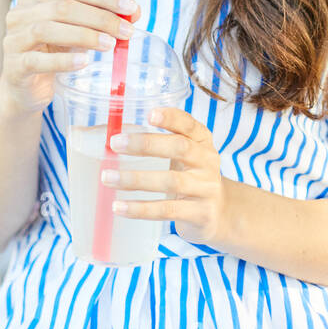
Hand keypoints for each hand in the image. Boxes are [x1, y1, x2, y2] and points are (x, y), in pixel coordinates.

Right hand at [0, 0, 140, 119]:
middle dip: (100, 17)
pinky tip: (84, 63)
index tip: (131, 8)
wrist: (25, 89)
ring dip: (84, 35)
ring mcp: (13, 39)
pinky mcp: (14, 67)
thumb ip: (99, 18)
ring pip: (48, 29)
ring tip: (110, 45)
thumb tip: (134, 12)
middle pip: (62, 7)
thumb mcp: (75, 30)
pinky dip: (63, 60)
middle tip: (127, 31)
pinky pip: (37, 60)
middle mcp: (19, 13)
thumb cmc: (53, 52)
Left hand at [101, 106, 227, 245]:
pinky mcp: (200, 214)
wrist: (220, 213)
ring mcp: (206, 188)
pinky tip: (119, 207)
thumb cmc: (191, 176)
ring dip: (135, 179)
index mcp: (202, 141)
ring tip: (107, 178)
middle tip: (115, 143)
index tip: (149, 114)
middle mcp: (207, 161)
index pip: (189, 124)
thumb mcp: (186, 154)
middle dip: (145, 144)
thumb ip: (161, 142)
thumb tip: (115, 136)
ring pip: (169, 181)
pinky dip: (140, 209)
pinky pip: (166, 210)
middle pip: (179, 148)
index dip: (171, 117)